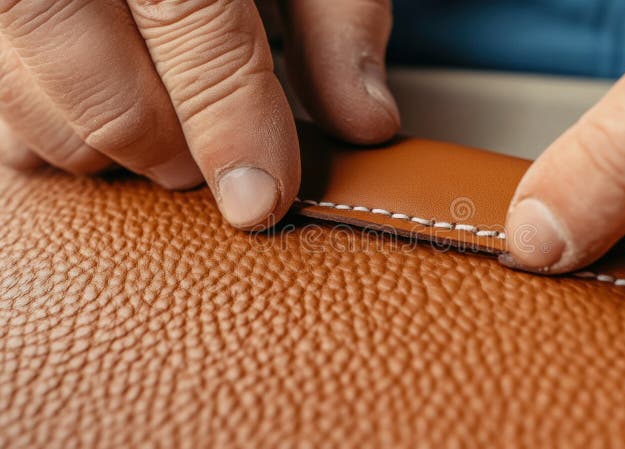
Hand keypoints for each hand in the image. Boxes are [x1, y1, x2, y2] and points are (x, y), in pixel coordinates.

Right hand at [0, 0, 398, 228]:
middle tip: (208, 161)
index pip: (204, 45)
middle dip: (172, 156)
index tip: (262, 201)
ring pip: (38, 115)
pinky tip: (93, 112)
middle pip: (111, 101)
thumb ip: (336, 24)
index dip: (237, 133)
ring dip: (110, 151)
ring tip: (158, 127)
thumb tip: (366, 123)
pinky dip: (48, 132)